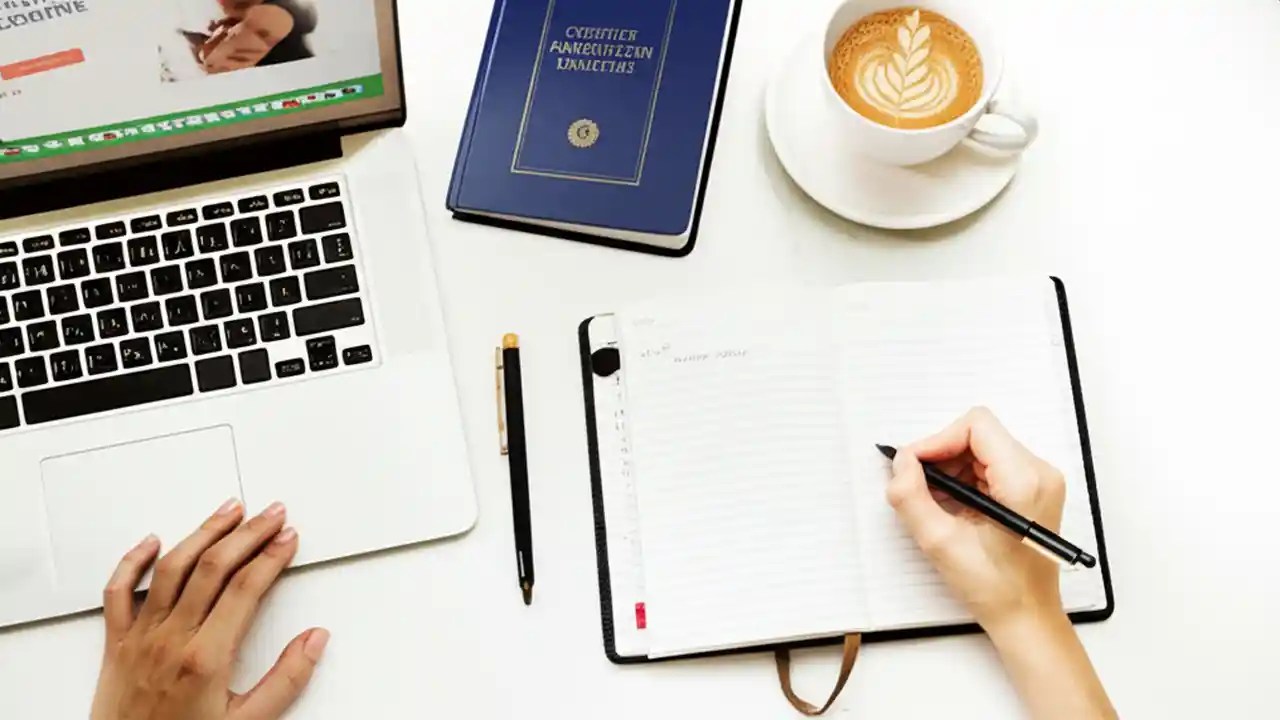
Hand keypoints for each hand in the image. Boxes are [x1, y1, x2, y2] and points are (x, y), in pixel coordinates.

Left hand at [91, 500, 327, 719]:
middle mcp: (170, 639)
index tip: (288, 538)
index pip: (245, 589)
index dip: (271, 557)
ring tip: (229, 512)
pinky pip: (118, 591)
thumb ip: (285, 681)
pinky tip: (153, 541)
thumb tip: (314, 640)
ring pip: (171, 568)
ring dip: (203, 532)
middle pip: (212, 567)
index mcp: (205, 659)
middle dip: (248, 534)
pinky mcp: (116, 644)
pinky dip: (133, 561)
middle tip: (272, 515)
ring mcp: (140, 637)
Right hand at [885, 407, 1067, 632]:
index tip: (914, 466)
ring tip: (937, 505)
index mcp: (1024, 480)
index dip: (937, 440)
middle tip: (919, 489)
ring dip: (951, 471)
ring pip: (981, 449)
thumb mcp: (941, 543)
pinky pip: (990, 466)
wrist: (1027, 617)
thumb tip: (900, 462)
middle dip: (942, 458)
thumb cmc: (996, 588)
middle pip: (978, 436)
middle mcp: (1039, 473)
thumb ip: (912, 496)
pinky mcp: (1032, 490)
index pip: (976, 426)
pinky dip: (964, 481)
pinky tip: (953, 509)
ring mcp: (1039, 481)